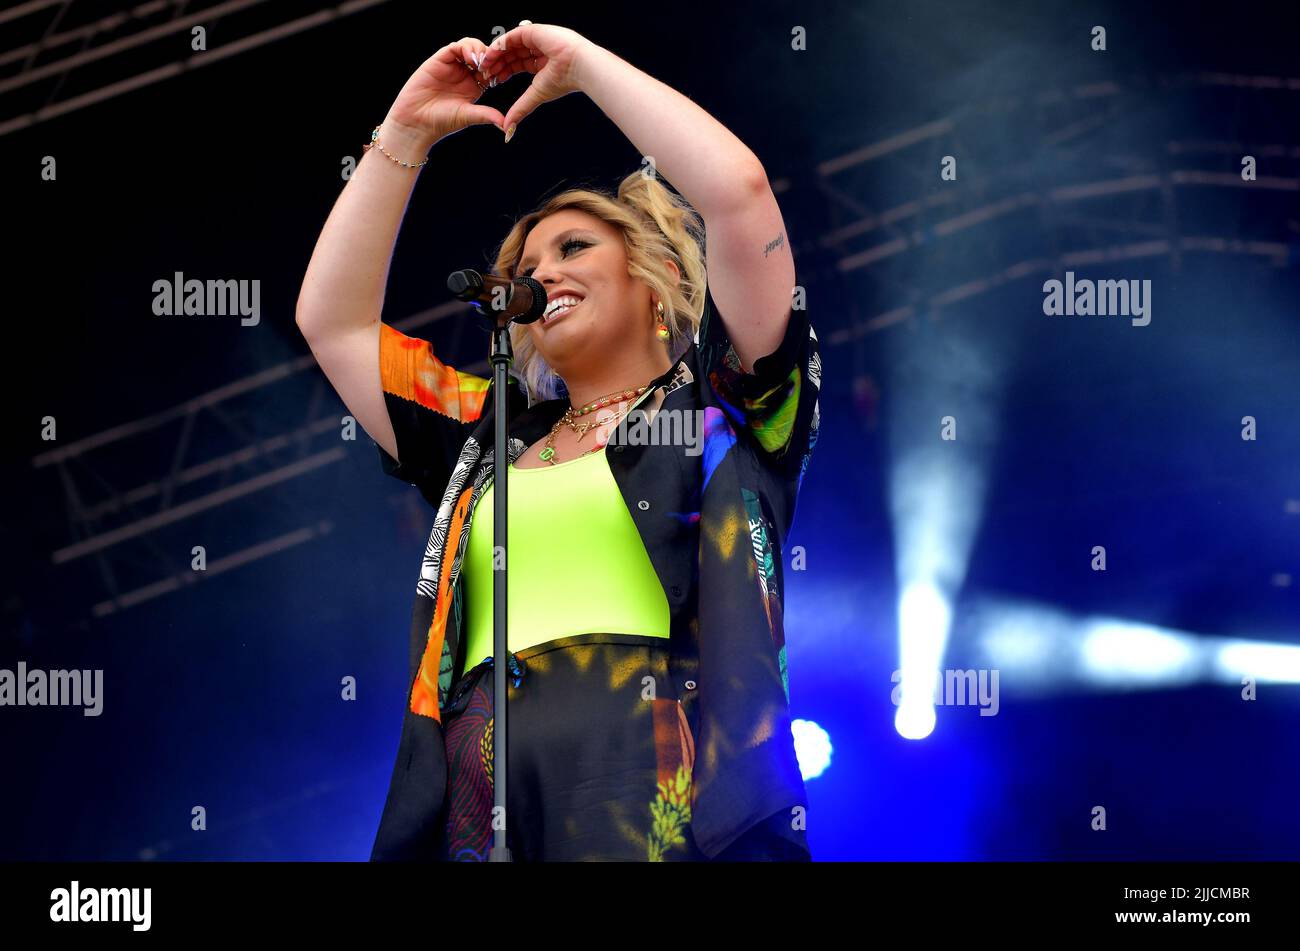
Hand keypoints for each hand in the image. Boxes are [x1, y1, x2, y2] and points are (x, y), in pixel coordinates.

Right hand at [385, 36, 505, 145]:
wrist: (416, 122)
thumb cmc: (441, 122)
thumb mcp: (468, 116)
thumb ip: (486, 115)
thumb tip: (506, 125)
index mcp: (474, 86)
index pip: (490, 69)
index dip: (497, 68)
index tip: (500, 75)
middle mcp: (463, 74)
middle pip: (481, 54)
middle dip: (488, 56)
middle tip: (491, 65)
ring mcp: (451, 66)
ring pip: (468, 47)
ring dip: (477, 50)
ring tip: (479, 62)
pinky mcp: (438, 61)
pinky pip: (453, 48)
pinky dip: (464, 48)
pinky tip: (470, 59)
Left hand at [479, 22, 596, 137]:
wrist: (578, 66)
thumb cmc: (562, 81)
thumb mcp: (535, 96)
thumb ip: (520, 109)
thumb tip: (508, 128)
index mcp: (540, 62)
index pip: (516, 65)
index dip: (503, 72)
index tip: (492, 81)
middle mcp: (537, 49)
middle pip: (510, 54)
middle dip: (497, 64)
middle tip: (484, 73)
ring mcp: (535, 38)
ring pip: (509, 44)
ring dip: (495, 54)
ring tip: (484, 64)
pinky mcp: (533, 31)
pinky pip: (512, 36)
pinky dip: (500, 44)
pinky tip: (491, 54)